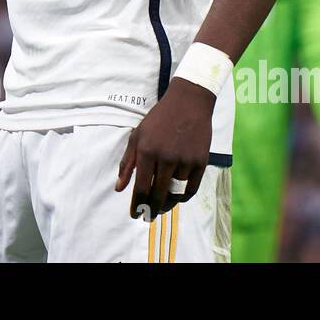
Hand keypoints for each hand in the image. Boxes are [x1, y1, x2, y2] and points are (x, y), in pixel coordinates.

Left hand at [115, 78, 213, 219]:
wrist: (188, 102)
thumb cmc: (159, 119)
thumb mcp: (137, 136)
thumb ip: (127, 163)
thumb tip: (119, 188)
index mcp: (147, 151)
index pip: (141, 187)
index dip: (137, 205)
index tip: (135, 215)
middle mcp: (166, 157)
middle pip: (159, 194)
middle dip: (151, 209)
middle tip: (148, 216)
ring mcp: (185, 159)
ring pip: (176, 193)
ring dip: (168, 204)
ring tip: (161, 207)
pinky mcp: (201, 161)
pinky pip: (192, 188)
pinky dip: (184, 197)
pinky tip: (177, 199)